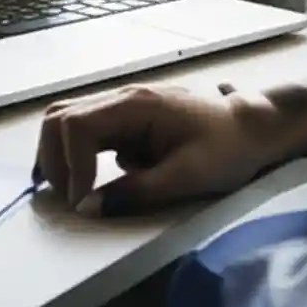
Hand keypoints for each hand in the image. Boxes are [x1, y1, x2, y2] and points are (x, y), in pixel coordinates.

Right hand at [35, 84, 278, 215]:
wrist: (251, 126)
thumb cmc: (227, 148)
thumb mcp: (187, 177)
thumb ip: (136, 192)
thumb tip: (88, 208)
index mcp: (135, 104)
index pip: (77, 126)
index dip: (72, 166)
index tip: (83, 201)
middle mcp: (120, 98)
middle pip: (59, 117)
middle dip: (54, 160)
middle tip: (70, 197)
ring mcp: (119, 105)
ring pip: (64, 120)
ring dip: (58, 155)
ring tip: (69, 190)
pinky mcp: (122, 119)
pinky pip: (81, 130)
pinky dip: (71, 154)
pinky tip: (82, 180)